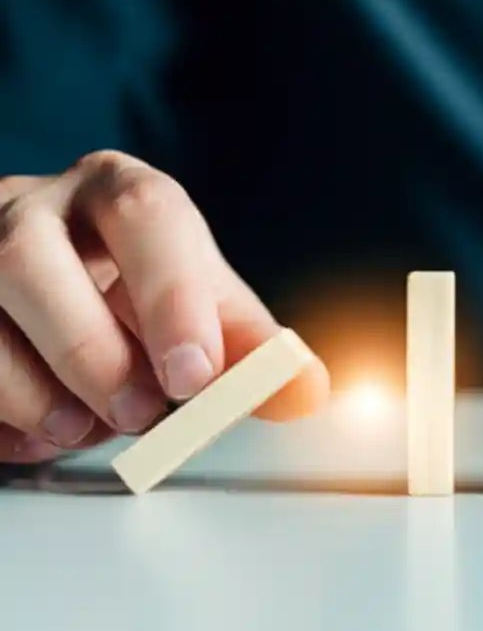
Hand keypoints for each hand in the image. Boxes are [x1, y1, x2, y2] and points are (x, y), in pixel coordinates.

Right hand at [0, 151, 328, 462]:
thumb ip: (253, 350)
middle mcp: (31, 209)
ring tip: (81, 429)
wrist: (61, 288)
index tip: (196, 374)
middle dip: (86, 350)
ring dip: (29, 390)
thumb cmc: (138, 293)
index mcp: (116, 194)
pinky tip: (30, 436)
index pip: (143, 217)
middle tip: (136, 412)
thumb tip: (304, 388)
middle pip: (29, 258)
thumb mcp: (203, 309)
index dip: (171, 297)